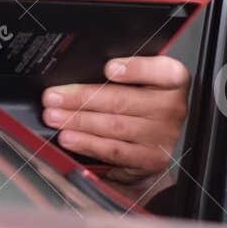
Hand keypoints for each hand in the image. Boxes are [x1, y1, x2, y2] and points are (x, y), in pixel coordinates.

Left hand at [41, 56, 189, 184]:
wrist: (154, 140)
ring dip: (78, 121)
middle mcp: (172, 107)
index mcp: (172, 80)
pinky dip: (87, 144)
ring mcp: (163, 135)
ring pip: (114, 126)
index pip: (161, 70)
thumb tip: (79, 70)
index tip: (109, 69)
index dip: (136, 69)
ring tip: (54, 117)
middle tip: (53, 98)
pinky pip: (114, 150)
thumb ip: (118, 73)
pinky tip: (70, 138)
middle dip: (82, 98)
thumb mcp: (138, 80)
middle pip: (123, 100)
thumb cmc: (140, 101)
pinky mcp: (150, 158)